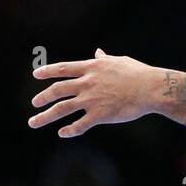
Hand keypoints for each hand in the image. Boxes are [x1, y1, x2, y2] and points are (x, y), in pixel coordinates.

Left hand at [29, 49, 162, 137]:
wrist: (151, 89)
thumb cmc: (139, 73)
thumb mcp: (120, 61)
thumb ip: (104, 59)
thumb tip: (98, 52)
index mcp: (92, 68)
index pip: (64, 69)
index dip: (48, 71)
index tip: (36, 74)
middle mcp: (88, 83)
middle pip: (58, 89)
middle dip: (43, 97)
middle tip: (34, 103)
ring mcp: (92, 99)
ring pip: (62, 108)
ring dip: (45, 116)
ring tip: (33, 122)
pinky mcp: (100, 114)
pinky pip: (79, 124)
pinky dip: (69, 130)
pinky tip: (62, 133)